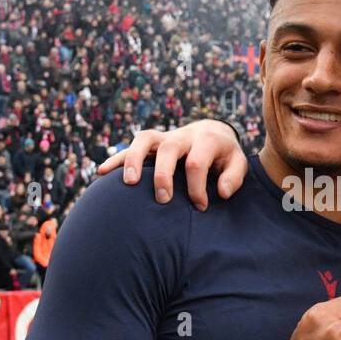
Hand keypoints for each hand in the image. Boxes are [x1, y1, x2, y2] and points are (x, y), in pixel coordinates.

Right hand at [96, 120, 247, 210]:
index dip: (197, 188)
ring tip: (128, 183)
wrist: (212, 133)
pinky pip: (130, 146)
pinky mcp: (151, 143)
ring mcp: (165, 137)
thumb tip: (221, 193)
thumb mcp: (238, 163)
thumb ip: (234, 178)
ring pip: (144, 140)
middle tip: (163, 199)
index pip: (196, 163)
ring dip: (134, 159)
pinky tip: (102, 173)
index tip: (200, 206)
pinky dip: (116, 159)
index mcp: (206, 140)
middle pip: (169, 149)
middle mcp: (183, 136)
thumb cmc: (224, 156)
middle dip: (163, 174)